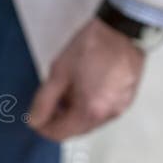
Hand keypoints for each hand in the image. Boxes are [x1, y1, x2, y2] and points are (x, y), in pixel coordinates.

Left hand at [28, 18, 144, 140]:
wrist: (122, 29)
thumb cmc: (92, 46)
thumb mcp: (59, 73)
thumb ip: (44, 101)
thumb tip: (35, 120)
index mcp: (90, 111)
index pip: (61, 134)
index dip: (44, 127)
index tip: (36, 117)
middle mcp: (108, 115)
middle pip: (76, 131)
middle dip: (59, 120)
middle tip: (49, 102)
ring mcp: (121, 108)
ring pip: (90, 122)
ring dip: (74, 113)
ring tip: (66, 90)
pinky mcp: (128, 98)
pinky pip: (104, 112)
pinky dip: (90, 106)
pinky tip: (84, 88)